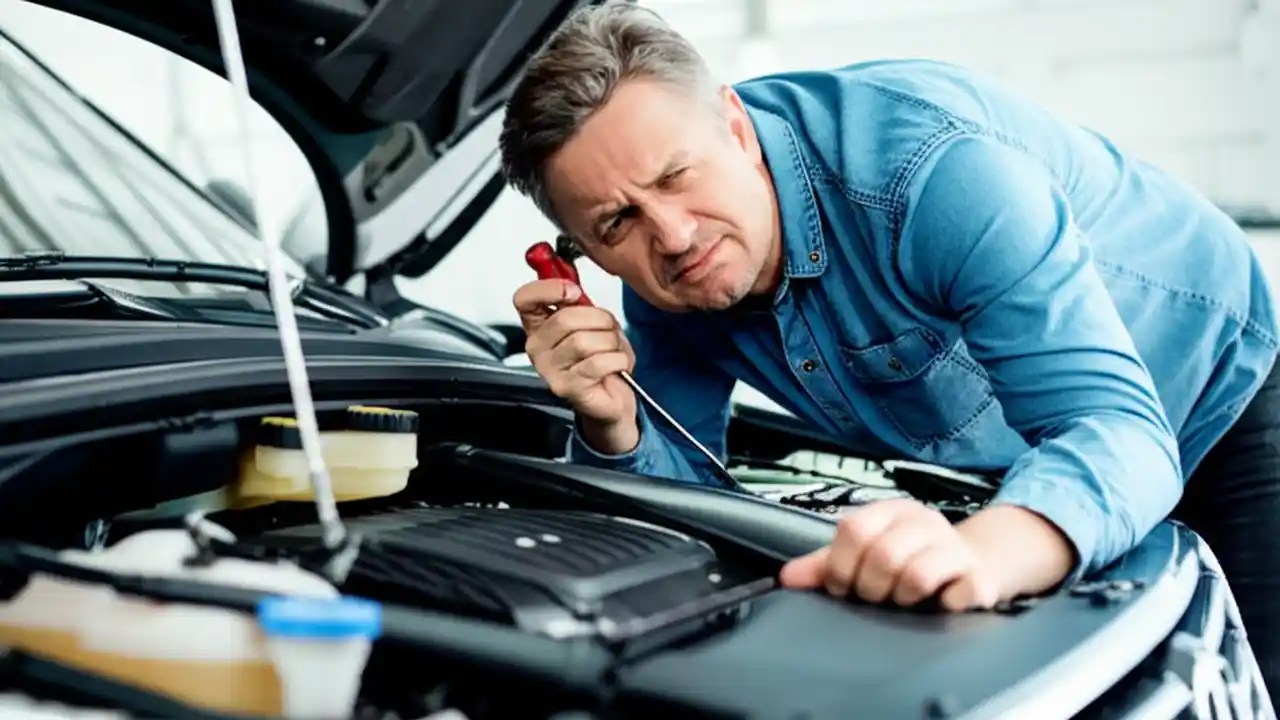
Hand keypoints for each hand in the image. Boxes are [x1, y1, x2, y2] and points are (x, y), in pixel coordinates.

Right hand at [513, 278, 638, 451]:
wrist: (612, 399)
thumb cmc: (602, 360)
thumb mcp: (592, 322)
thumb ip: (579, 300)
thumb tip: (571, 279)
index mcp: (539, 326)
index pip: (524, 298)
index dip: (550, 289)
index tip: (574, 292)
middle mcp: (537, 347)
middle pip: (565, 319)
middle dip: (599, 320)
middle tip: (608, 331)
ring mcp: (549, 369)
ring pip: (585, 341)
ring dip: (611, 343)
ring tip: (612, 352)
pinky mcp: (566, 387)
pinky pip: (598, 362)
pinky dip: (617, 360)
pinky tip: (615, 366)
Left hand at [778, 498, 1001, 610]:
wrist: (973, 562)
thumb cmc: (910, 558)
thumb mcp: (866, 555)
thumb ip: (826, 565)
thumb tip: (787, 577)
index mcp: (891, 511)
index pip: (853, 529)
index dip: (841, 566)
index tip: (843, 586)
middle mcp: (923, 522)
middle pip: (882, 554)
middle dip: (870, 587)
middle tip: (875, 597)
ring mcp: (954, 547)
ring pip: (916, 575)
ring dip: (902, 598)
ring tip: (904, 600)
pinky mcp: (978, 576)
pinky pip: (957, 594)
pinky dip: (943, 606)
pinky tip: (940, 604)